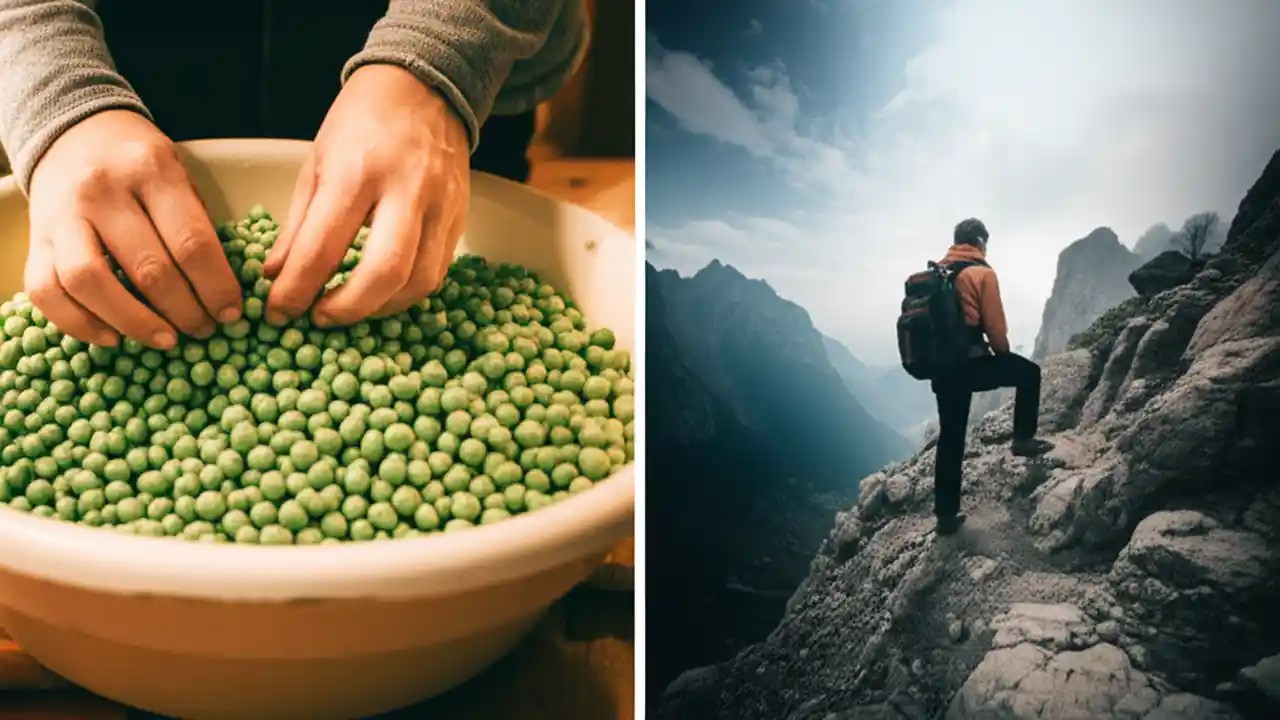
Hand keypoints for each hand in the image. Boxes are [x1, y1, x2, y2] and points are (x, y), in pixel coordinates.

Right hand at [24, 110, 240, 348]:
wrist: (75, 135)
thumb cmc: (141, 167)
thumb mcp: (180, 176)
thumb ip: (197, 225)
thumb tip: (222, 293)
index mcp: (151, 171)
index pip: (191, 243)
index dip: (216, 288)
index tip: (231, 313)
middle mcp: (101, 192)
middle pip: (148, 269)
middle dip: (185, 312)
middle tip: (204, 329)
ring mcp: (62, 216)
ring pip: (90, 283)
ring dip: (135, 323)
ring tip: (166, 339)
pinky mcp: (35, 241)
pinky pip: (47, 292)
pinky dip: (79, 324)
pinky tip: (114, 338)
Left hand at [265, 64, 469, 326]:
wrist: (425, 88)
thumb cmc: (361, 123)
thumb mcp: (316, 162)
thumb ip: (298, 225)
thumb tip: (276, 276)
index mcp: (357, 171)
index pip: (324, 246)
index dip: (296, 289)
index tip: (277, 311)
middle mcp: (405, 190)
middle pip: (384, 272)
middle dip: (348, 309)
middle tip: (318, 319)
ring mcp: (441, 206)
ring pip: (419, 281)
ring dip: (380, 309)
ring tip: (349, 310)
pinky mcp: (460, 218)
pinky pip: (436, 272)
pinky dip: (406, 294)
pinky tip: (381, 294)